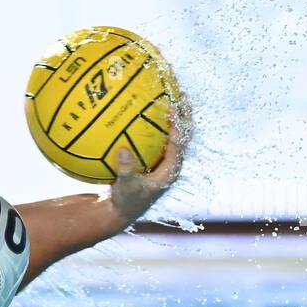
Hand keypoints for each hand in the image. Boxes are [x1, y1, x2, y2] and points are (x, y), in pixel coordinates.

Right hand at [109, 102, 190, 223]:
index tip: (173, 108)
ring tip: (172, 96)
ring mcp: (163, 161)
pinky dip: (157, 124)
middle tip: (182, 94)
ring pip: (173, 135)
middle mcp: (170, 164)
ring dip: (174, 117)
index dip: (177, 126)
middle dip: (184, 116)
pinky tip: (147, 110)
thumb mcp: (125, 187)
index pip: (178, 144)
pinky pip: (159, 138)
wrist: (122, 212)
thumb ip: (125, 171)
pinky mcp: (154, 160)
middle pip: (182, 135)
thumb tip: (123, 151)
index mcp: (169, 171)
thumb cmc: (126, 201)